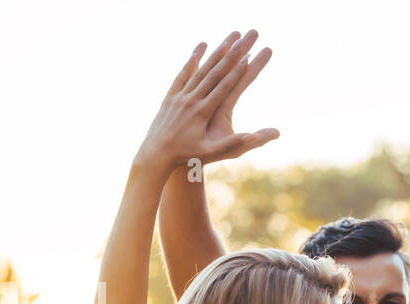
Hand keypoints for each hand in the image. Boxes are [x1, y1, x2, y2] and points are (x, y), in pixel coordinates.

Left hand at [135, 30, 279, 173]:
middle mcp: (190, 100)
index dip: (236, 72)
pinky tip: (199, 49)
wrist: (156, 154)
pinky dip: (191, 61)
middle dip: (228, 56)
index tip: (247, 58)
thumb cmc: (186, 156)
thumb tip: (254, 137)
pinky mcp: (171, 97)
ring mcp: (179, 96)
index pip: (222, 88)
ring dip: (213, 55)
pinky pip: (182, 75)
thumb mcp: (211, 152)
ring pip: (199, 71)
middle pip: (212, 74)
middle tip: (241, 41)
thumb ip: (232, 143)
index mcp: (201, 112)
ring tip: (226, 41)